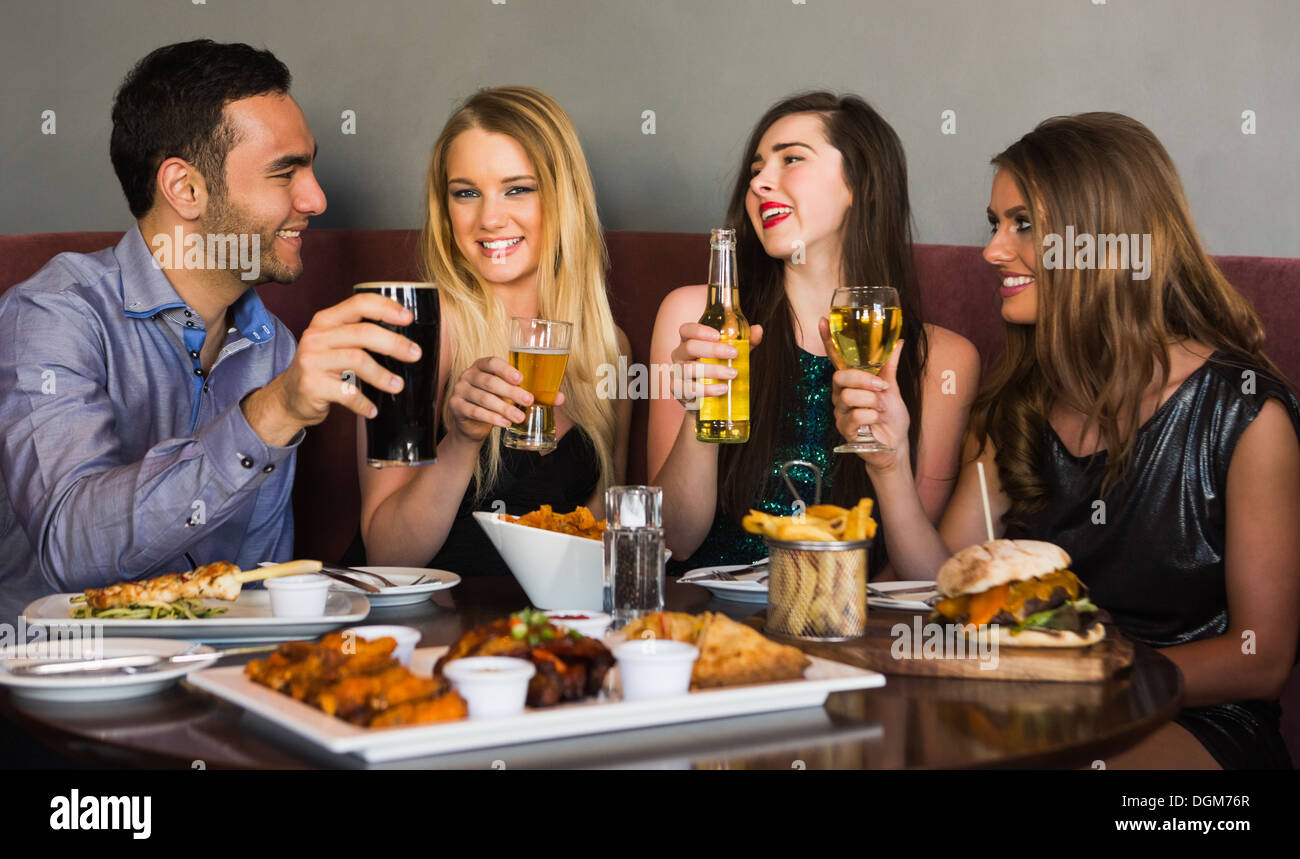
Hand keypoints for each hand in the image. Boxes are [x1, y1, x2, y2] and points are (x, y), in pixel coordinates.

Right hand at [245, 293, 421, 444]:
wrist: (287, 397)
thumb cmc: (321, 368)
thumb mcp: (334, 343)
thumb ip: (358, 333)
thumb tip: (405, 337)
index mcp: (326, 320)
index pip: (359, 303)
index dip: (386, 308)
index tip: (408, 318)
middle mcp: (317, 336)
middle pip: (363, 333)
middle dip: (394, 343)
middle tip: (415, 354)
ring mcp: (312, 360)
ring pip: (357, 360)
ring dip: (382, 375)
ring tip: (398, 386)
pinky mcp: (311, 385)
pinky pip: (346, 393)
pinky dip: (363, 403)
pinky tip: (372, 410)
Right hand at [446, 356, 565, 443]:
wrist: (472, 423)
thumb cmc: (496, 402)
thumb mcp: (511, 395)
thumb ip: (533, 393)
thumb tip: (560, 398)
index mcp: (482, 365)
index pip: (492, 362)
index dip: (506, 369)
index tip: (521, 379)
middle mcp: (469, 375)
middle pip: (490, 382)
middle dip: (511, 392)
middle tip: (529, 401)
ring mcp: (460, 390)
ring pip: (484, 398)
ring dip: (504, 409)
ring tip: (520, 417)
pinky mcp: (456, 406)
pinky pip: (475, 412)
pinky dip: (492, 418)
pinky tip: (505, 423)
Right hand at [668, 322, 763, 409]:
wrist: (706, 399)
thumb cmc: (717, 369)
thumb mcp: (731, 354)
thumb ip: (745, 342)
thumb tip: (758, 330)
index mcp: (689, 341)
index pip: (686, 330)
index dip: (699, 331)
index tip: (718, 335)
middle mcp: (679, 354)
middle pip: (689, 347)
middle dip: (713, 350)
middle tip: (734, 354)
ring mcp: (675, 372)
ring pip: (690, 369)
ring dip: (713, 371)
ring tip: (733, 374)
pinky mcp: (677, 390)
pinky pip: (689, 389)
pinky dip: (707, 389)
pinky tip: (723, 388)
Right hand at [821, 317, 909, 471]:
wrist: (896, 443)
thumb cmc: (891, 417)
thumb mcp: (892, 388)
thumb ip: (889, 366)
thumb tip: (898, 342)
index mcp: (851, 382)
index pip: (836, 359)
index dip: (828, 341)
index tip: (823, 321)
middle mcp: (841, 395)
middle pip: (839, 377)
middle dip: (863, 380)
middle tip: (881, 387)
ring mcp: (840, 413)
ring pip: (848, 397)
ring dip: (872, 402)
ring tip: (882, 408)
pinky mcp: (845, 430)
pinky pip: (855, 416)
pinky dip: (872, 416)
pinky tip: (877, 420)